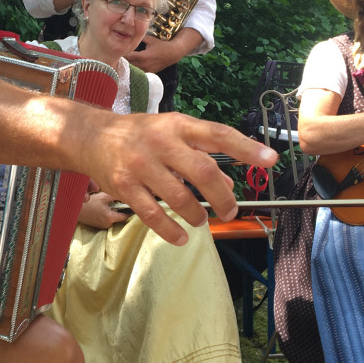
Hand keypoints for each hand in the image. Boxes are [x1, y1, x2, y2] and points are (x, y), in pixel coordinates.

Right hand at [78, 191, 128, 229]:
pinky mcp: (99, 226)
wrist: (76, 210)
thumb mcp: (103, 197)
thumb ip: (116, 196)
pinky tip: (107, 209)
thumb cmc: (89, 203)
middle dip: (122, 211)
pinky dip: (110, 216)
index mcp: (110, 218)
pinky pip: (109, 221)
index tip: (132, 206)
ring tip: (114, 205)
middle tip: (124, 203)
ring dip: (116, 213)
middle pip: (121, 219)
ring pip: (115, 220)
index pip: (125, 217)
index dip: (130, 211)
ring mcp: (103, 227)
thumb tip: (126, 196)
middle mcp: (108, 224)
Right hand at [83, 111, 278, 244]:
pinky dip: (170, 230)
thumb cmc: (141, 134)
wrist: (92, 136)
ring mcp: (142, 164)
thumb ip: (201, 155)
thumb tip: (227, 182)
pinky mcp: (125, 186)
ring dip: (197, 216)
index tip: (271, 160)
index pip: (219, 135)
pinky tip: (180, 237)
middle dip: (223, 197)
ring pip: (180, 197)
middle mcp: (162, 142)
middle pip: (203, 171)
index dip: (247, 148)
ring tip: (201, 221)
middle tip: (230, 211)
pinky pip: (153, 214)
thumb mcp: (172, 134)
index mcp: (178, 125)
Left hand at [124, 33, 193, 72]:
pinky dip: (135, 69)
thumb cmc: (162, 45)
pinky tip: (132, 65)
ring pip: (134, 69)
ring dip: (129, 65)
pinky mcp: (150, 73)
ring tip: (123, 61)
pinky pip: (139, 72)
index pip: (128, 57)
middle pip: (129, 64)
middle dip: (123, 60)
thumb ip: (140, 37)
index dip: (122, 54)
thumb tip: (130, 32)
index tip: (116, 51)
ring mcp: (147, 70)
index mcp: (143, 56)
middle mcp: (144, 65)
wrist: (173, 53)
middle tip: (117, 55)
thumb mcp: (151, 39)